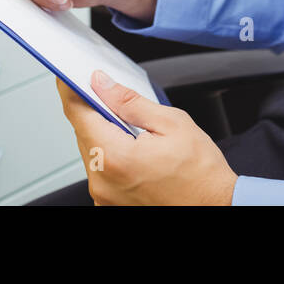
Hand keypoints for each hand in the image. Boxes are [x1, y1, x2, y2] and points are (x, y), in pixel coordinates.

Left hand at [57, 71, 237, 205]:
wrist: (215, 207)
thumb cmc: (200, 172)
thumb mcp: (172, 123)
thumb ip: (130, 102)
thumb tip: (102, 84)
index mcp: (114, 157)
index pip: (78, 113)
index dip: (71, 89)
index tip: (68, 75)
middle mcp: (102, 181)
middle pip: (84, 133)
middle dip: (95, 112)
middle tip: (113, 97)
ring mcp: (104, 197)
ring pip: (91, 152)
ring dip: (104, 135)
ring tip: (134, 130)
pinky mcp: (110, 204)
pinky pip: (101, 171)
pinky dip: (110, 155)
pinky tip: (133, 150)